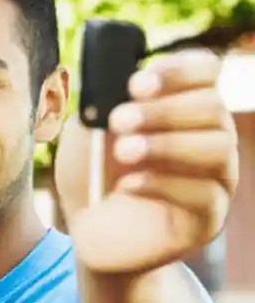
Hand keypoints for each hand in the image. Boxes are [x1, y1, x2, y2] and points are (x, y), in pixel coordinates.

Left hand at [54, 48, 238, 274]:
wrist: (89, 231)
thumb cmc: (91, 174)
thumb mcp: (85, 134)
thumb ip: (100, 105)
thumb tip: (114, 83)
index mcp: (184, 106)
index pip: (205, 71)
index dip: (177, 71)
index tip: (135, 85)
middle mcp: (210, 136)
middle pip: (212, 108)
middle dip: (163, 110)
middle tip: (118, 121)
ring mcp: (216, 178)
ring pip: (216, 148)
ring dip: (166, 144)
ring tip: (123, 152)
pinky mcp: (208, 218)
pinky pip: (204, 194)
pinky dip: (163, 184)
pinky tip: (128, 185)